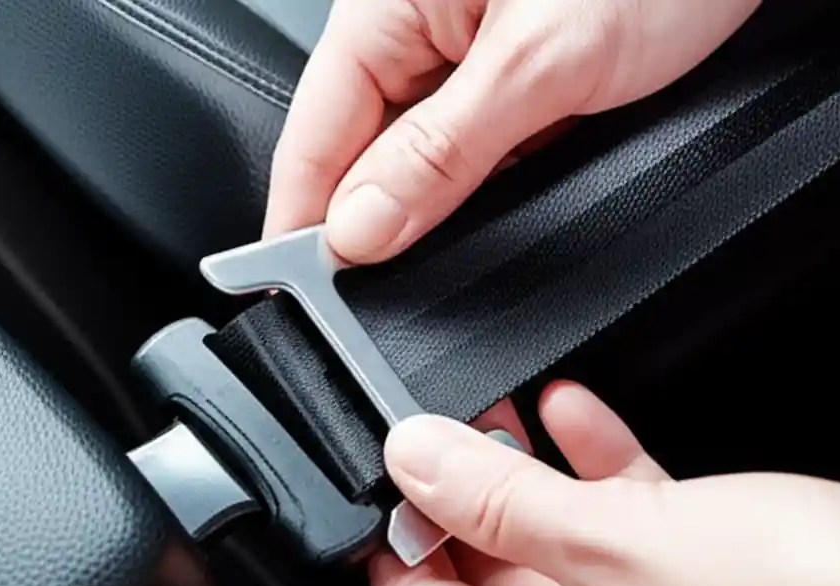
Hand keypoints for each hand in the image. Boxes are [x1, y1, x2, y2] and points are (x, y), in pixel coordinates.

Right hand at [265, 0, 760, 262]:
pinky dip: (480, 194)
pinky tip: (489, 222)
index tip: (298, 292)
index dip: (300, 217)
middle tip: (373, 302)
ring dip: (429, 213)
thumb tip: (360, 228)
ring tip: (434, 262)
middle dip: (369, 226)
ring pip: (420, 162)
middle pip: (360, 153)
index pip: (315, 131)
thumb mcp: (541, 63)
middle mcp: (421, 29)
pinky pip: (476, 154)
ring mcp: (471, 59)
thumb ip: (442, 152)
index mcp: (390, 6)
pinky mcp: (519, 82)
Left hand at [372, 382, 839, 585]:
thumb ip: (498, 501)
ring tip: (493, 410)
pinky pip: (623, 537)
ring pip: (557, 554)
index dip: (393, 548)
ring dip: (525, 479)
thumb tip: (413, 462)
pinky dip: (596, 477)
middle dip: (462, 501)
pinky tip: (576, 415)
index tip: (375, 481)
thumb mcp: (614, 545)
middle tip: (432, 434)